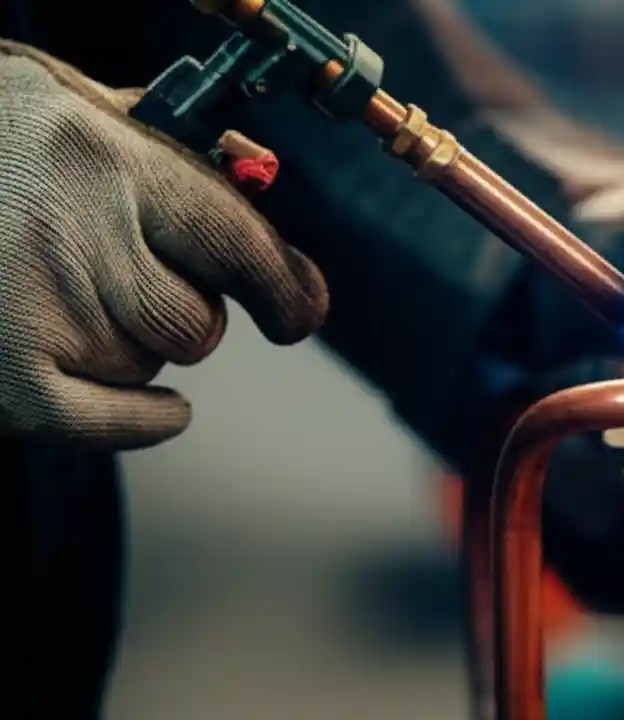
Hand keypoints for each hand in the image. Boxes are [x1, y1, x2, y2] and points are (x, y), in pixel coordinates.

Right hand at [0, 44, 326, 448]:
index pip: (237, 242)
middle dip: (191, 315)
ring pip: (151, 366)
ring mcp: (31, 311)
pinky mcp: (4, 376)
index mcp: (104, 158)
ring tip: (72, 298)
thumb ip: (170, 147)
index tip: (301, 309)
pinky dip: (145, 419)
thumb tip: (258, 177)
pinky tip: (165, 409)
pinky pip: (112, 422)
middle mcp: (70, 235)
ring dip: (139, 346)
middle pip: (197, 325)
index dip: (285, 287)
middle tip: (147, 284)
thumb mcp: (76, 108)